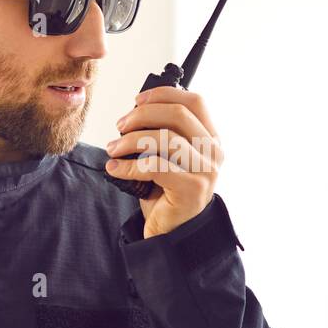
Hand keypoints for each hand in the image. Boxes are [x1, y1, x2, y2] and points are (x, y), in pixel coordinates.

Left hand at [104, 86, 224, 238]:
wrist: (172, 232)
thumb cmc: (167, 193)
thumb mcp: (169, 156)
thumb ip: (163, 133)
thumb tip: (134, 113)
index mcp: (210, 138)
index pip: (194, 101)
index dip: (163, 95)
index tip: (137, 101)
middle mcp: (213, 152)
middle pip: (178, 114)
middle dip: (142, 116)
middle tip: (120, 126)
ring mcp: (205, 171)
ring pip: (166, 138)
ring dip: (132, 140)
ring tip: (114, 149)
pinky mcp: (191, 189)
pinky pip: (156, 166)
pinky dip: (129, 165)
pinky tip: (115, 168)